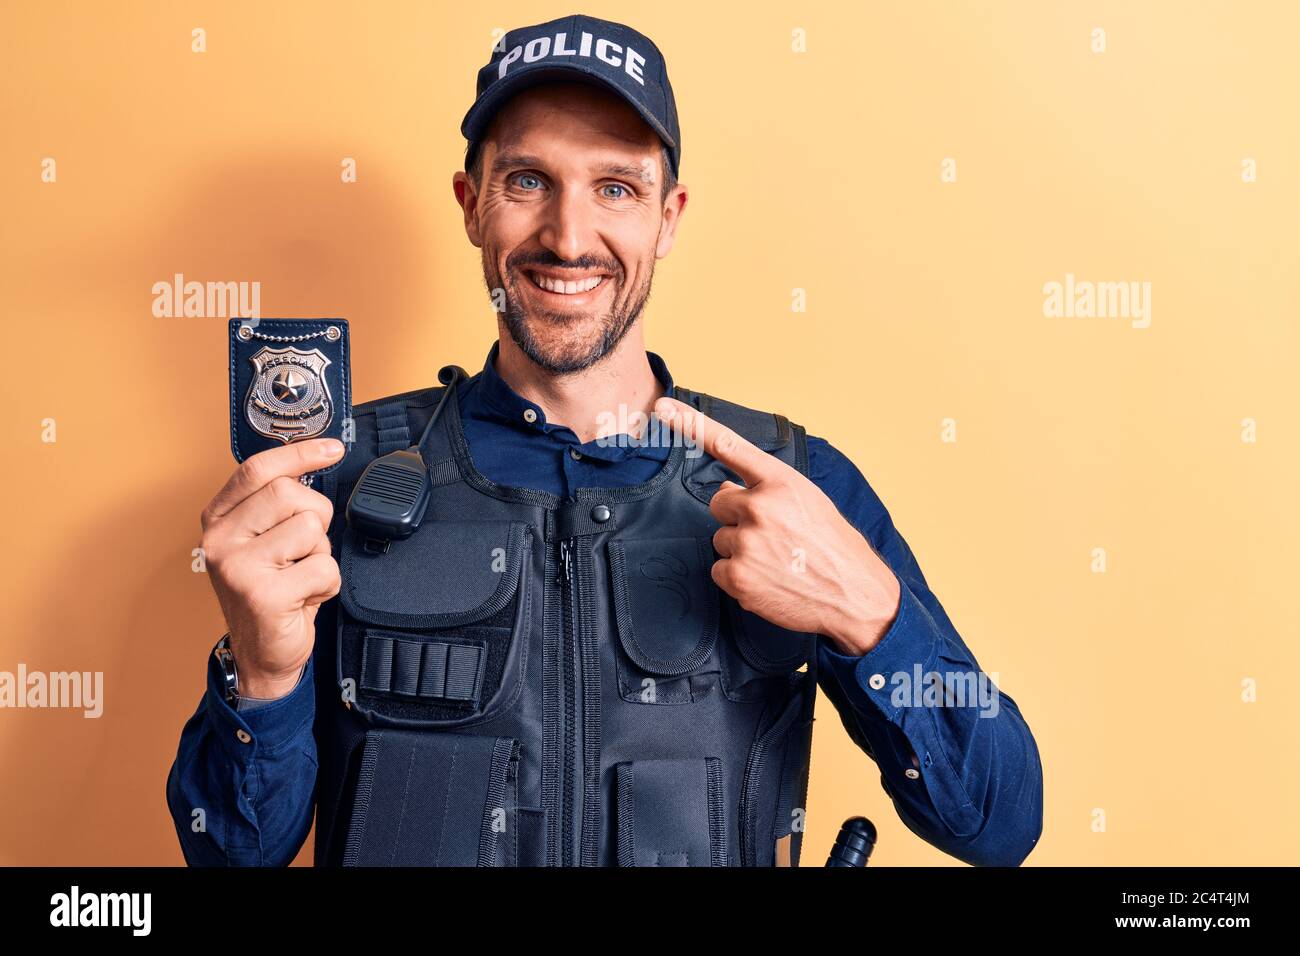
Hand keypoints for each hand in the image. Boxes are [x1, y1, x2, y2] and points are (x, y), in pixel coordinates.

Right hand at [199, 439, 344, 697]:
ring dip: (320, 554)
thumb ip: (277, 504)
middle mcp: (219, 539)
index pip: (258, 469)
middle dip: (315, 518)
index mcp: (218, 519)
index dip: (299, 453)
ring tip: (299, 576)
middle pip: (291, 494)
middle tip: (304, 548)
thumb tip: (318, 458)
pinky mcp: (263, 594)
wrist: (261, 655)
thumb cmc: (270, 591)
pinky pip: (324, 568)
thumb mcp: (263, 541)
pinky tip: (304, 597)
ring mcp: (238, 566)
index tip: (333, 448)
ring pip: (311, 529)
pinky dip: (327, 585)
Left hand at [654, 397, 900, 656]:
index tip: (662, 407)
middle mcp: (761, 507)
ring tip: (778, 562)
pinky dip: (739, 578)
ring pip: (720, 539)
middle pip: (718, 504)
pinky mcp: (738, 577)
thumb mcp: (807, 502)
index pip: (728, 445)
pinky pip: (719, 569)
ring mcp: (748, 543)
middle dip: (737, 518)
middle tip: (773, 537)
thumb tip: (724, 491)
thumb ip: (765, 489)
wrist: (855, 595)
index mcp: (781, 482)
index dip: (691, 424)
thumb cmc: (831, 546)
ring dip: (741, 551)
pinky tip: (769, 581)